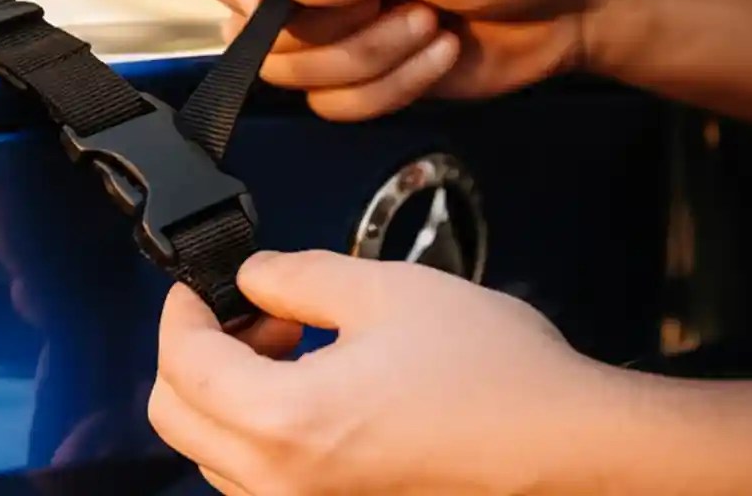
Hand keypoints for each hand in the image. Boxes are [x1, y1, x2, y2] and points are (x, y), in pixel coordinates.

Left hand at [148, 250, 615, 494]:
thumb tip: (251, 278)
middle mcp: (285, 487)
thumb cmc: (501, 381)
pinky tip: (318, 393)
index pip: (182, 366)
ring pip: (215, 455)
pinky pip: (261, 481)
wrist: (574, 452)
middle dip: (198, 354)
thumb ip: (295, 276)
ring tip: (296, 350)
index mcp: (288, 423)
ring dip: (230, 394)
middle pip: (177, 419)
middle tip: (255, 316)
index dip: (182, 312)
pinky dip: (264, 432)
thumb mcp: (385, 291)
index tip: (200, 287)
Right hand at [177, 0, 610, 120]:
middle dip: (334, 31)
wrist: (568, 4)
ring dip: (375, 59)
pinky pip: (338, 108)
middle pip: (252, 33)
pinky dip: (395, 88)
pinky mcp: (360, 82)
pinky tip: (438, 51)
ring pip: (297, 78)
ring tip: (429, 21)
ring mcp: (331, 35)